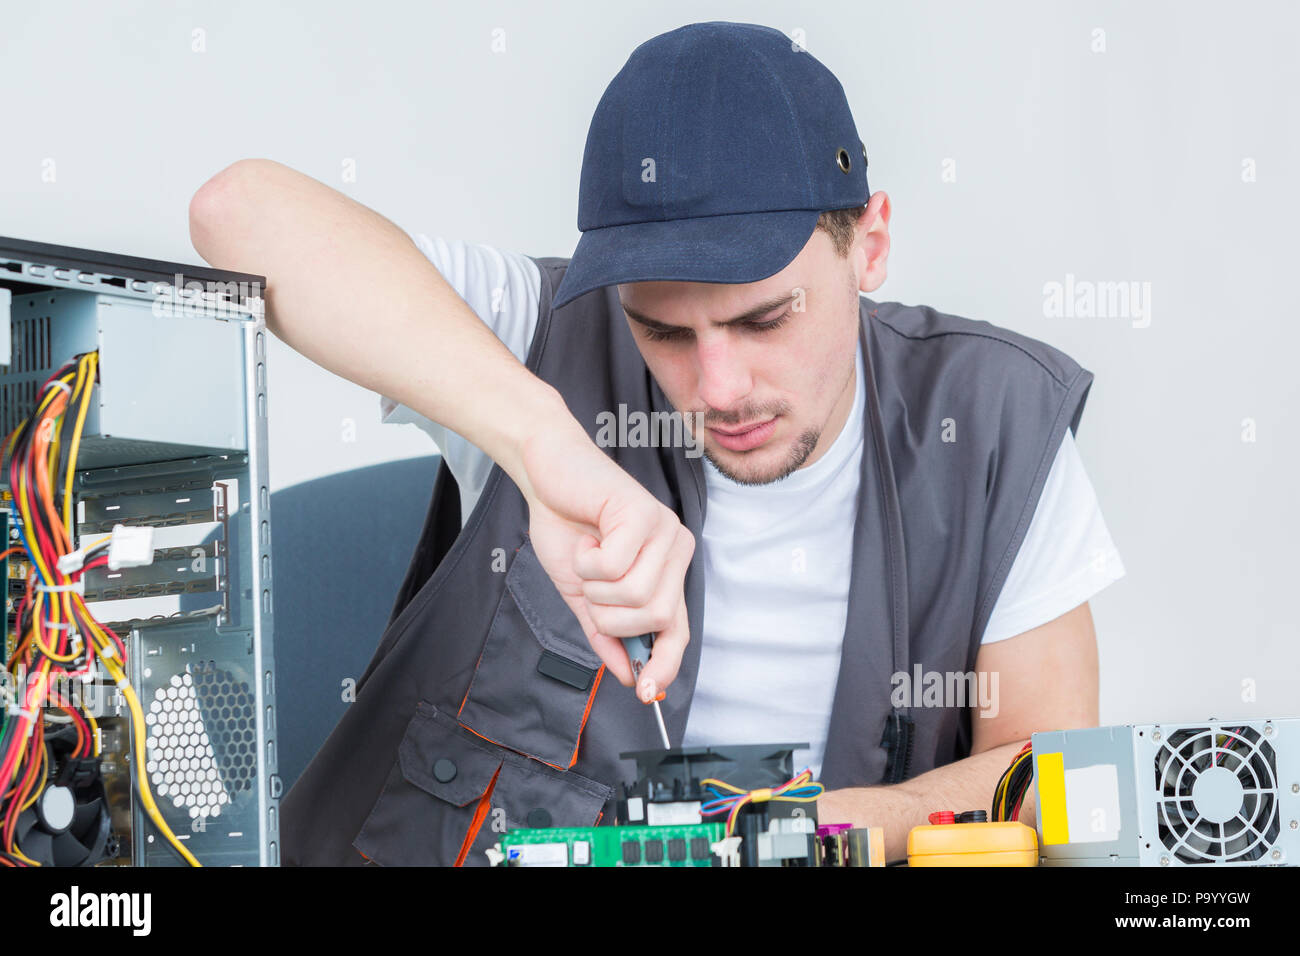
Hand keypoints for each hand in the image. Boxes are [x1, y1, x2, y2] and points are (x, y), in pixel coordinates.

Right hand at [515, 418, 694, 699]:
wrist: (546, 477)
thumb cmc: (568, 528)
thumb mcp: (585, 596)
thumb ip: (606, 635)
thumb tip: (629, 678)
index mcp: (669, 570)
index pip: (679, 630)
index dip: (664, 664)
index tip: (645, 692)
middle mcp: (677, 549)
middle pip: (655, 617)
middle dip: (610, 616)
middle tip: (590, 586)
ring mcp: (665, 529)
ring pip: (636, 595)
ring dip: (596, 587)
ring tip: (587, 556)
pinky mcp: (643, 513)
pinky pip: (615, 567)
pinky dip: (587, 562)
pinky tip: (587, 538)